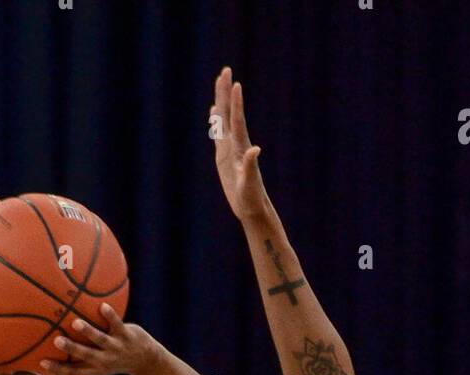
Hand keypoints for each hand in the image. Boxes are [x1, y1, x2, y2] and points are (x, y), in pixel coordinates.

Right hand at [35, 303, 159, 374]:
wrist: (146, 361)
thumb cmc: (112, 362)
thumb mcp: (94, 368)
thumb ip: (73, 366)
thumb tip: (47, 370)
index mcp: (93, 369)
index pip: (73, 373)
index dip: (58, 371)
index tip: (40, 365)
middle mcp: (104, 361)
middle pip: (86, 356)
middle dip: (71, 349)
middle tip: (56, 341)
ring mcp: (115, 348)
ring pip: (101, 340)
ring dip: (89, 332)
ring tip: (76, 323)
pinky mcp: (126, 336)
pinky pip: (117, 324)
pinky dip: (110, 316)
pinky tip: (102, 306)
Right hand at [211, 66, 269, 222]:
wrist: (251, 208)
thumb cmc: (252, 198)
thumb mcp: (251, 183)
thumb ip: (252, 166)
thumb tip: (255, 150)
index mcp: (241, 148)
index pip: (237, 120)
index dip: (236, 103)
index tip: (236, 84)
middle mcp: (235, 144)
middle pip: (229, 113)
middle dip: (226, 92)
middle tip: (225, 70)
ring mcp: (229, 149)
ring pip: (223, 120)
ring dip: (221, 101)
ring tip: (220, 83)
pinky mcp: (224, 156)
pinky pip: (218, 134)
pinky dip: (216, 121)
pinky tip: (214, 113)